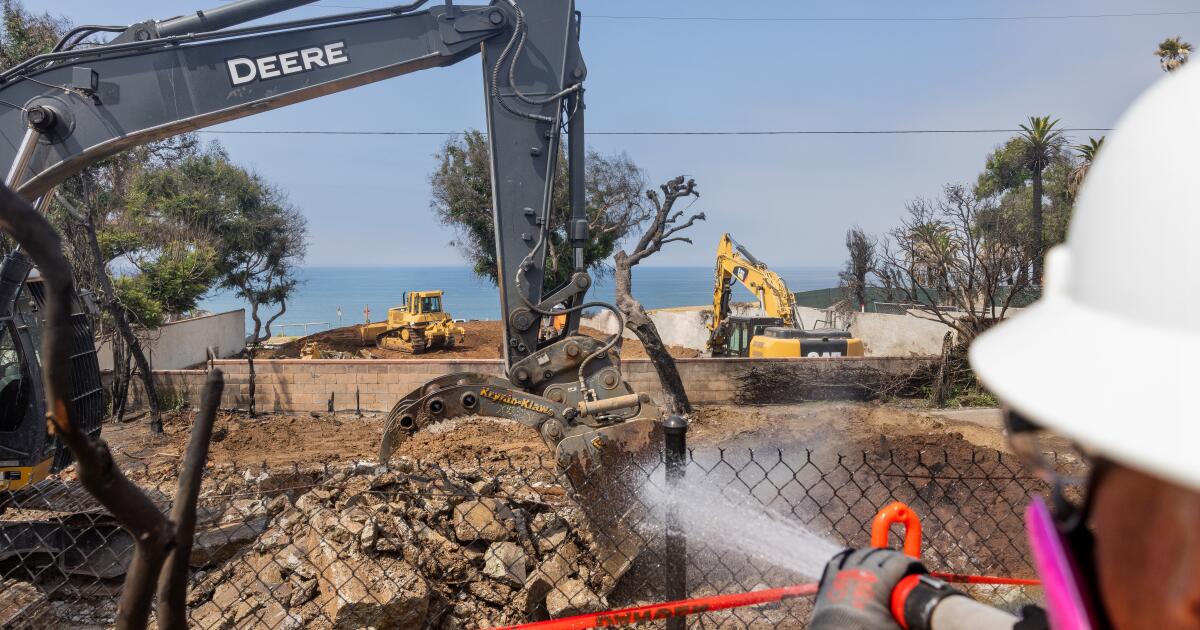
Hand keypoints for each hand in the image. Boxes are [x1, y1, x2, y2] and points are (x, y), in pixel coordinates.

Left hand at [810, 548, 925, 629]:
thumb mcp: (895, 625)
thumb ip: (909, 616)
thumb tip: (925, 618)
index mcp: (878, 580)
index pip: (899, 561)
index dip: (911, 563)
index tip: (917, 568)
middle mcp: (860, 571)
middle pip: (880, 554)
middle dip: (894, 557)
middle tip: (902, 564)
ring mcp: (843, 573)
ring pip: (860, 553)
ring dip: (873, 554)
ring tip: (881, 560)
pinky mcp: (830, 578)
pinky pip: (839, 559)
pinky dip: (849, 556)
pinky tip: (854, 558)